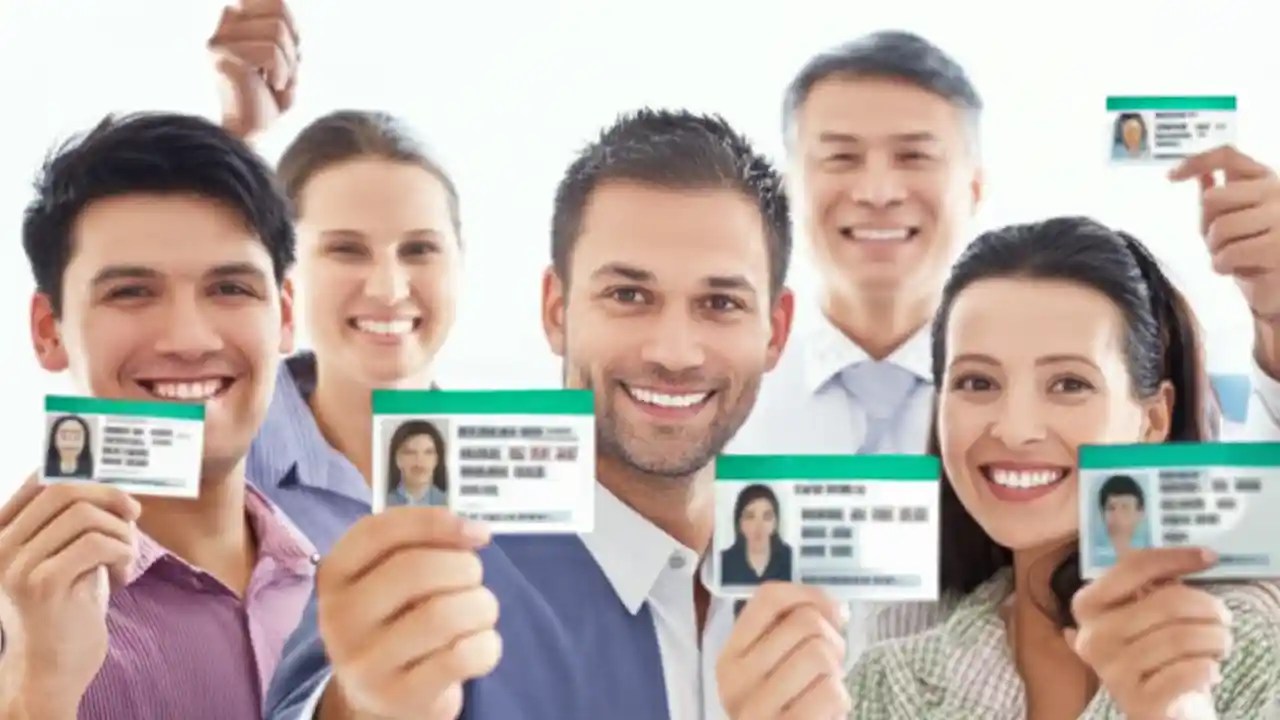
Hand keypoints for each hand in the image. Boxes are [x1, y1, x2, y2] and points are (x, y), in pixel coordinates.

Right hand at [0, 477, 139, 718]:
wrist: (52, 668)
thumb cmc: (65, 610)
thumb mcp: (63, 556)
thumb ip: (71, 523)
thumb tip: (110, 486)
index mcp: (0, 535)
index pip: (38, 481)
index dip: (86, 479)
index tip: (117, 497)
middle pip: (63, 491)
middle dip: (110, 497)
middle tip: (134, 516)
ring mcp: (17, 565)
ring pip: (85, 516)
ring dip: (121, 532)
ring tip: (126, 557)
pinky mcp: (42, 584)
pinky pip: (97, 544)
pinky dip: (122, 553)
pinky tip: (122, 576)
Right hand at [208, 0, 299, 138]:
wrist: (249, 136)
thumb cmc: (266, 102)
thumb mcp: (283, 62)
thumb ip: (284, 34)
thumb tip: (283, 8)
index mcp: (236, 24)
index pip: (273, 1)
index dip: (292, 26)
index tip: (289, 55)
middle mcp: (223, 27)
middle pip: (277, 9)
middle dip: (292, 45)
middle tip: (282, 72)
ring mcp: (220, 39)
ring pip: (276, 31)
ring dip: (286, 63)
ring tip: (273, 83)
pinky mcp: (223, 55)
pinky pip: (270, 52)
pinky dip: (280, 73)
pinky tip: (268, 88)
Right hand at [316, 508, 497, 719]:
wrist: (379, 694)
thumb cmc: (395, 619)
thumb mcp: (389, 575)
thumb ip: (421, 543)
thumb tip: (475, 532)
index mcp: (335, 573)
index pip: (381, 531)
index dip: (437, 523)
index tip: (479, 533)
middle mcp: (340, 617)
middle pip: (419, 570)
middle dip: (466, 568)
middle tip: (472, 582)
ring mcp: (365, 662)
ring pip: (444, 614)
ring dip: (482, 606)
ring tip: (481, 613)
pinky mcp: (397, 696)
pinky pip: (461, 657)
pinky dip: (487, 644)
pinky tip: (480, 643)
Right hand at [716, 583, 849, 719]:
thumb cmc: (781, 711)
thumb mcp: (771, 669)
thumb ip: (790, 634)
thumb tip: (832, 609)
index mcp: (730, 655)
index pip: (769, 598)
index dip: (810, 595)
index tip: (830, 613)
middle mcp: (735, 680)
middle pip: (805, 623)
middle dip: (833, 639)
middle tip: (830, 664)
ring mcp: (756, 710)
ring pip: (820, 654)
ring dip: (837, 672)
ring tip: (825, 687)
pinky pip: (831, 693)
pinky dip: (840, 699)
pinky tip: (826, 712)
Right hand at [1069, 547, 1230, 719]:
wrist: (1154, 706)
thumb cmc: (1154, 652)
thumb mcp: (1144, 614)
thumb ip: (1155, 585)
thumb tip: (1196, 556)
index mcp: (1088, 604)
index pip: (1133, 567)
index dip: (1175, 557)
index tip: (1209, 557)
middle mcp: (1093, 635)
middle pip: (1165, 602)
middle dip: (1208, 607)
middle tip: (1224, 617)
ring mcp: (1111, 669)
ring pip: (1180, 638)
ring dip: (1215, 639)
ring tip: (1220, 643)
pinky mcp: (1137, 700)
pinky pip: (1186, 673)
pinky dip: (1208, 668)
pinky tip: (1209, 668)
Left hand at [1170, 145, 1279, 323]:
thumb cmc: (1256, 252)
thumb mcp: (1237, 220)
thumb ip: (1221, 199)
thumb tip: (1200, 176)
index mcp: (1267, 180)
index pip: (1229, 157)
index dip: (1196, 162)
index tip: (1171, 176)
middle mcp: (1278, 192)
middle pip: (1212, 197)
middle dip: (1207, 225)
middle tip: (1221, 243)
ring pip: (1219, 228)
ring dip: (1216, 249)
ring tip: (1234, 257)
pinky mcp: (1277, 249)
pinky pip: (1228, 254)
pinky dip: (1224, 266)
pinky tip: (1241, 269)